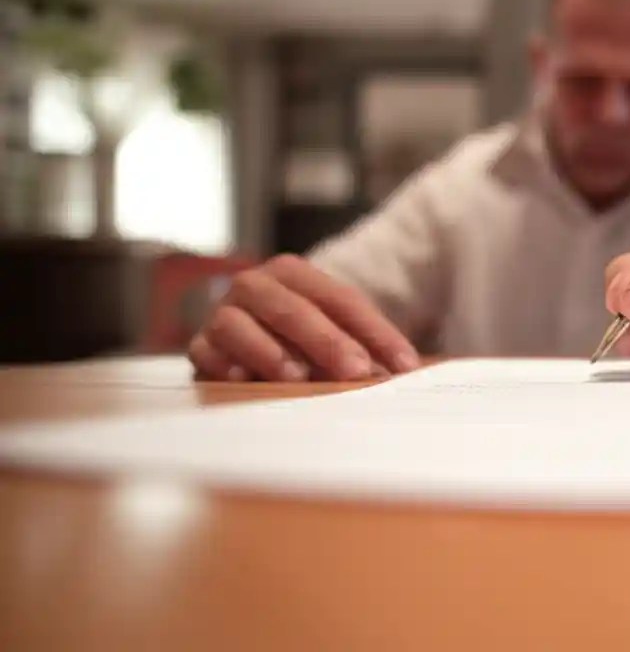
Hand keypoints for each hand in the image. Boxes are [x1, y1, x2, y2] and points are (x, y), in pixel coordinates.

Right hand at [187, 254, 418, 381]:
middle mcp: (255, 286)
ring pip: (239, 324)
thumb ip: (364, 347)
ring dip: (270, 350)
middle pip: (291, 308)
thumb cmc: (298, 339)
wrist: (237, 342)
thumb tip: (403, 371)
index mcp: (294, 273)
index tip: (405, 365)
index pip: (341, 300)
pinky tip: (243, 380)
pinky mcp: (199, 346)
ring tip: (298, 376)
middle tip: (357, 370)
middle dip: (327, 340)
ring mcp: (222, 314)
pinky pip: (205, 351)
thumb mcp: (334, 335)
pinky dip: (223, 364)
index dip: (376, 332)